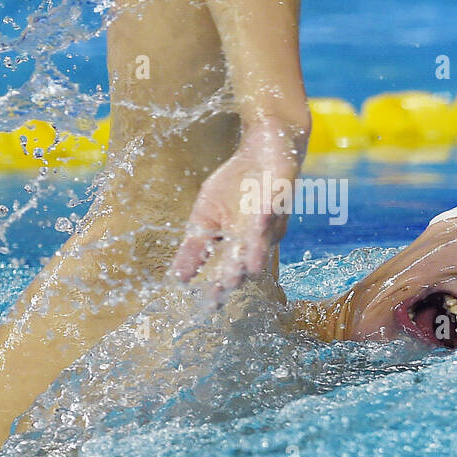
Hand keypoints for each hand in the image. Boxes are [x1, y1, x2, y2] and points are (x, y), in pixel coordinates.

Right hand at [169, 119, 304, 299]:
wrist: (264, 151)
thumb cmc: (236, 185)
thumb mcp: (207, 215)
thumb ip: (196, 246)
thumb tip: (177, 278)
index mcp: (237, 244)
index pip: (225, 269)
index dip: (218, 286)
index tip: (209, 306)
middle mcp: (256, 237)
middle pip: (244, 258)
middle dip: (236, 272)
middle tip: (226, 288)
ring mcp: (270, 218)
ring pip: (261, 238)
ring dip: (253, 251)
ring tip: (247, 268)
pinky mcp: (280, 195)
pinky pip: (273, 204)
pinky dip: (268, 210)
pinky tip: (262, 216)